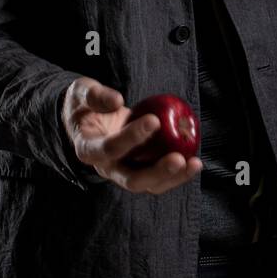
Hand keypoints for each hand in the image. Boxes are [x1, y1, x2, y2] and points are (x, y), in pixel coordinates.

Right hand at [62, 78, 202, 193]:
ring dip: (173, 178)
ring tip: (194, 164)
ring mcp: (123, 172)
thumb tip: (117, 101)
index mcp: (88, 149)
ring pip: (149, 185)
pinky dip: (178, 174)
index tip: (153, 120)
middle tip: (179, 158)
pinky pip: (159, 178)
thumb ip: (95, 95)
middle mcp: (105, 167)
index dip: (130, 138)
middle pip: (131, 180)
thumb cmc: (83, 104)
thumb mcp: (81, 92)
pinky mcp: (139, 170)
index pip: (109, 149)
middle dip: (157, 172)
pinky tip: (195, 162)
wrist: (86, 118)